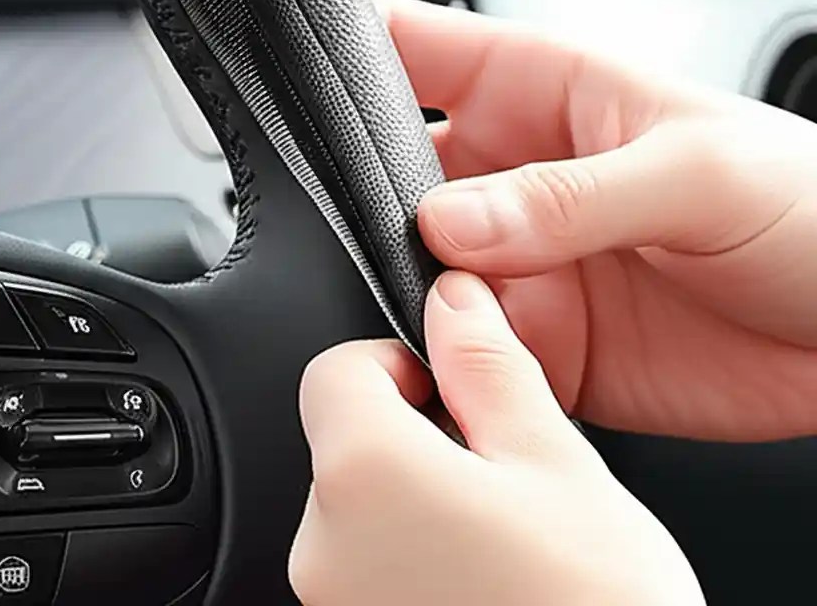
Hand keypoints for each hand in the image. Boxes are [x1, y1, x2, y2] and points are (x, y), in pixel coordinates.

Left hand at [290, 272, 703, 605]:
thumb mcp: (554, 463)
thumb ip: (488, 366)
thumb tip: (454, 301)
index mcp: (361, 473)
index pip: (334, 370)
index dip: (397, 364)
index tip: (450, 389)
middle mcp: (322, 542)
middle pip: (346, 442)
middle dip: (414, 438)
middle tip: (498, 475)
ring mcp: (330, 599)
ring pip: (360, 509)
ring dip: (416, 502)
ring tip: (500, 538)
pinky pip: (367, 568)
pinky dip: (411, 557)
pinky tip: (481, 579)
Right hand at [377, 0, 816, 440]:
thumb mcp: (700, 174)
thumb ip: (567, 196)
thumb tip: (448, 219)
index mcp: (551, 96)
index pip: (425, 53)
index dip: (357, 60)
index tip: (306, 92)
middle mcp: (522, 182)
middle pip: (396, 176)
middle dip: (366, 204)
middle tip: (374, 236)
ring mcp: (527, 267)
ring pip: (417, 275)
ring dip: (405, 295)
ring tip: (430, 311)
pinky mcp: (543, 347)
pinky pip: (464, 355)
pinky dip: (445, 365)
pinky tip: (451, 367)